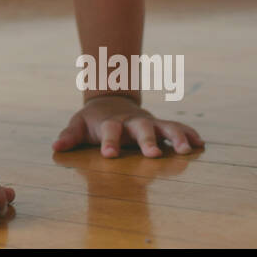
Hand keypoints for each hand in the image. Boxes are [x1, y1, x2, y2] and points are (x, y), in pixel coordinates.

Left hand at [53, 95, 204, 157]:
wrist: (111, 101)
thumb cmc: (92, 121)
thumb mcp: (78, 126)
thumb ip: (69, 137)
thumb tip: (55, 148)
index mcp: (111, 123)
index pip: (110, 131)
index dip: (109, 142)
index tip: (109, 155)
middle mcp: (132, 122)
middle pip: (141, 128)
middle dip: (147, 140)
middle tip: (154, 155)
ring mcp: (149, 122)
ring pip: (164, 127)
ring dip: (175, 137)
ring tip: (186, 150)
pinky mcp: (160, 126)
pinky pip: (177, 128)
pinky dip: (188, 134)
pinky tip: (201, 143)